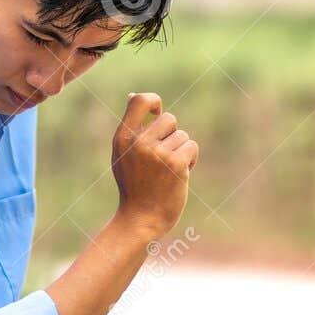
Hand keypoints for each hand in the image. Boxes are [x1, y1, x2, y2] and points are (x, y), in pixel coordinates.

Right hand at [110, 91, 197, 239]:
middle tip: (163, 156)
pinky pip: (191, 147)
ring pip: (182, 136)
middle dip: (172, 135)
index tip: (157, 115)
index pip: (140, 100)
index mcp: (123, 138)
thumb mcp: (123, 154)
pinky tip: (179, 175)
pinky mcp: (176, 163)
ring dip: (181, 151)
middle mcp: (138, 143)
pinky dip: (190, 160)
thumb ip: (130, 127)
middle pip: (169, 119)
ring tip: (168, 171)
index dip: (154, 101)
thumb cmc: (133, 186)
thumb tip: (133, 95)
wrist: (141, 219)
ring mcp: (157, 153)